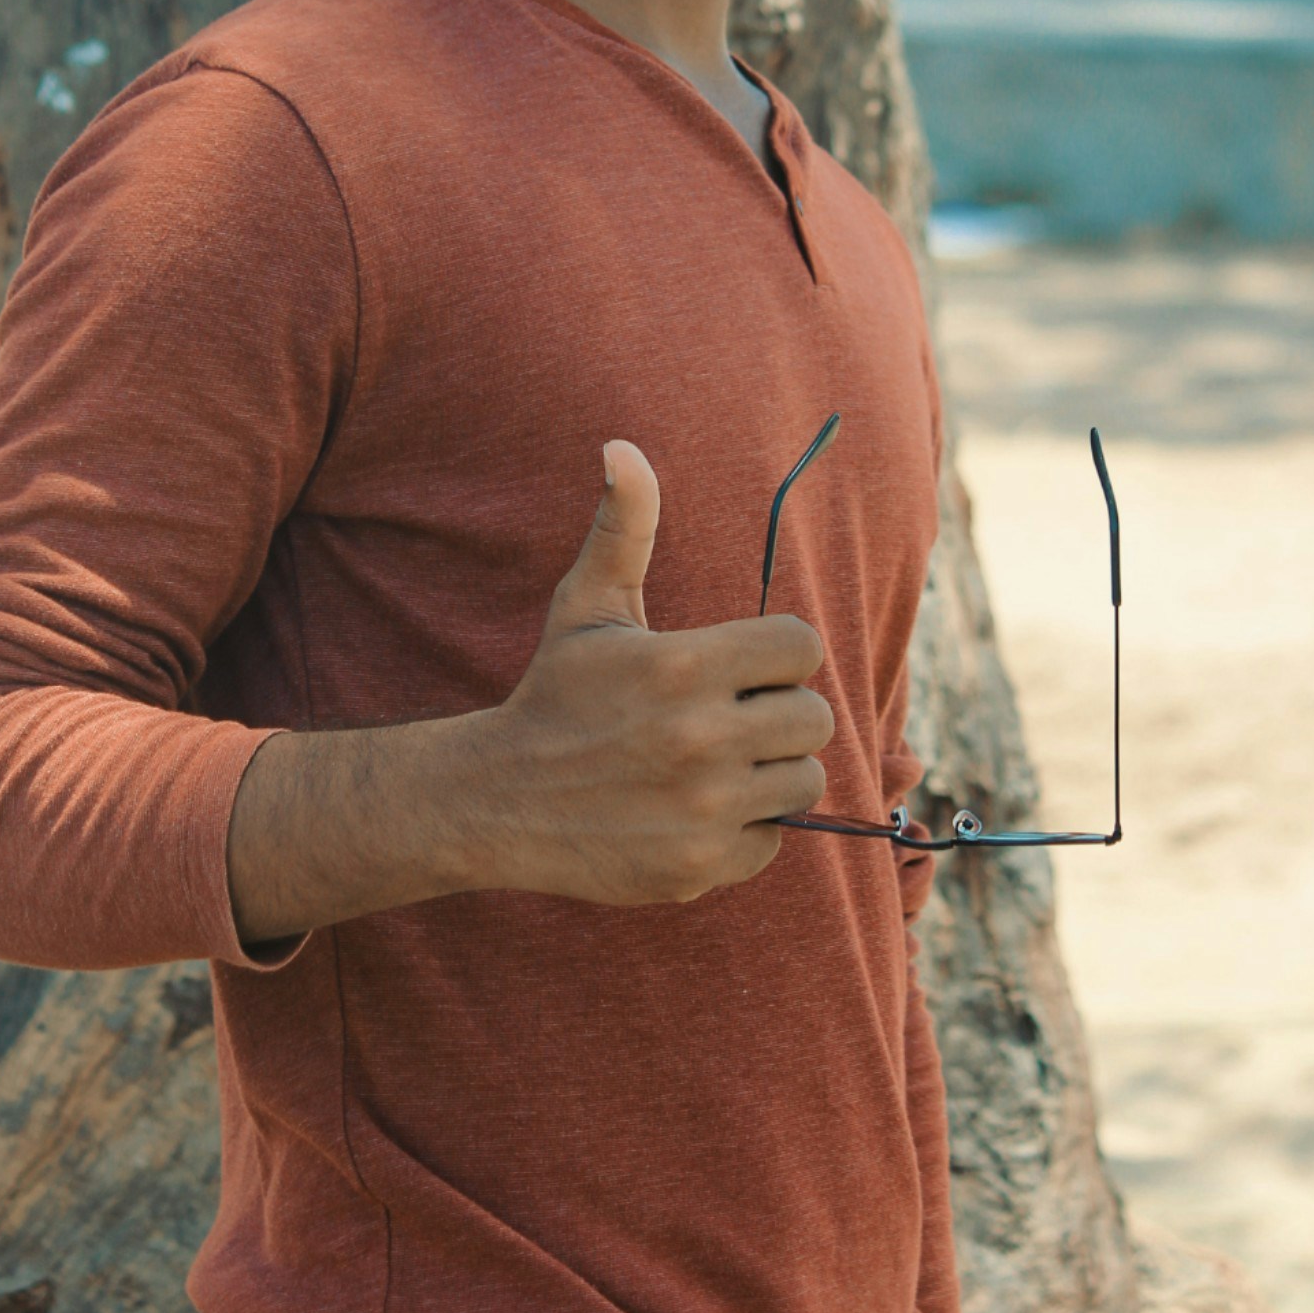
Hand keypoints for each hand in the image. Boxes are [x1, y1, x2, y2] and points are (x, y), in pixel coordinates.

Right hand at [478, 440, 832, 906]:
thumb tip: (622, 446)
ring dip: (771, 772)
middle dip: (780, 713)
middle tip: (732, 717)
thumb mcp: (586, 607)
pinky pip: (773, 840)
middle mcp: (701, 738)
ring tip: (719, 763)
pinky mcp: (702, 866)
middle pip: (814, 717)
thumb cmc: (556, 694)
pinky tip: (698, 811)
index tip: (745, 666)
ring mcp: (705, 807)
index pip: (801, 647)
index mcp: (683, 665)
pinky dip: (747, 829)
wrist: (499, 800)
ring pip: (804, 781)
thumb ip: (622, 526)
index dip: (779, 654)